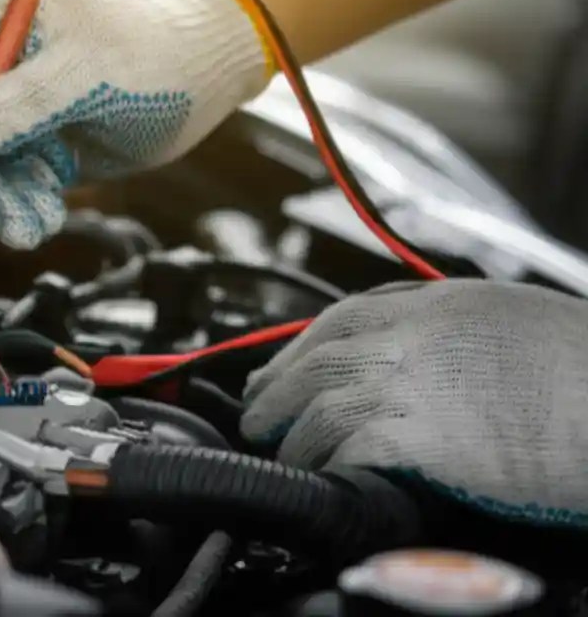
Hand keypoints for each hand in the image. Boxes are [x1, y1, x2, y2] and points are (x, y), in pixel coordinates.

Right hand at [0, 0, 269, 248]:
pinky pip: (11, 179)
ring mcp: (16, 100)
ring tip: (24, 229)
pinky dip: (21, 204)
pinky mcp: (37, 137)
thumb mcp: (95, 72)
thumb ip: (30, 99)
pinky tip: (42, 219)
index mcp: (2, 19)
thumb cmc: (159, 53)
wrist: (209, 68)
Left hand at [242, 279, 587, 526]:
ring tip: (277, 450)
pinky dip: (323, 462)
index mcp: (444, 303)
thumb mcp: (521, 325)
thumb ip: (464, 333)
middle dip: (277, 386)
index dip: (304, 343)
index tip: (284, 363)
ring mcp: (413, 382)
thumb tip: (437, 357)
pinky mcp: (416, 436)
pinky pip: (343, 447)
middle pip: (319, 355)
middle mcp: (418, 334)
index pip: (348, 313)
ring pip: (319, 403)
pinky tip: (320, 474)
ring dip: (290, 433)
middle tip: (257, 409)